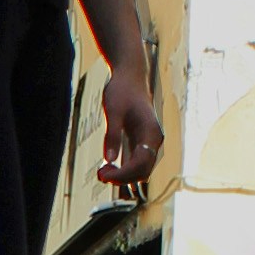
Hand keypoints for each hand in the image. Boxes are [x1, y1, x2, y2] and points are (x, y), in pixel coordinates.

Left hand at [100, 70, 163, 185]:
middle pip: (143, 171)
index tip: (104, 175)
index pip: (141, 164)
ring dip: (123, 176)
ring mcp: (150, 142)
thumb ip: (112, 135)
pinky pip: (136, 163)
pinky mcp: (142, 142)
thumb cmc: (122, 90)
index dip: (123, 175)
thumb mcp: (113, 110)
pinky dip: (123, 169)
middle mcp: (154, 140)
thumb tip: (110, 160)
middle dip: (122, 178)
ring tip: (102, 172)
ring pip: (140, 170)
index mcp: (151, 132)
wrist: (131, 76)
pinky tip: (108, 167)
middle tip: (100, 174)